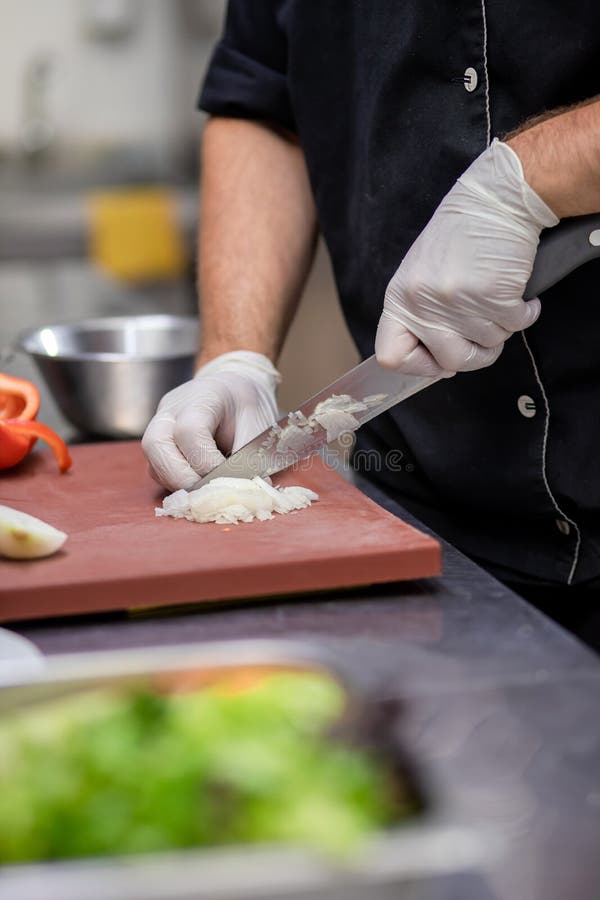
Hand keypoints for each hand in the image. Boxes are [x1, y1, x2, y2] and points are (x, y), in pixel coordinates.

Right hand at [142, 351, 279, 490]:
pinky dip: (176, 485)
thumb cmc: (245, 407)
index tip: (228, 479)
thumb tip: (253, 486)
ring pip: (153, 462)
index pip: (189, 431)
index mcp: (200, 398)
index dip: (206, 462)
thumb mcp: (257, 425)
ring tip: (208, 494)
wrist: (233, 394)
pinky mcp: (158, 446)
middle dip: (182, 479)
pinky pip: (157, 470)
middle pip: (156, 446)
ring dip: (178, 485)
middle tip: (210, 495)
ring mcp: (159, 427)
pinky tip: (200, 488)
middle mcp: (170, 410)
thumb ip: (251, 456)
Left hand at [375, 139, 558, 376]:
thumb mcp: (422, 275)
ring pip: (489, 344)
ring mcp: (458, 301)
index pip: (391, 355)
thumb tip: (439, 363)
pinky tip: (521, 297)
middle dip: (476, 356)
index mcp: (401, 298)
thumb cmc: (461, 235)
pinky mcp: (493, 295)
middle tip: (484, 337)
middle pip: (451, 361)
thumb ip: (423, 316)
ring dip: (502, 327)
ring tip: (499, 300)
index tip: (439, 358)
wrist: (497, 199)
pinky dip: (525, 314)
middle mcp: (424, 303)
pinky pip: (516, 325)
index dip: (419, 366)